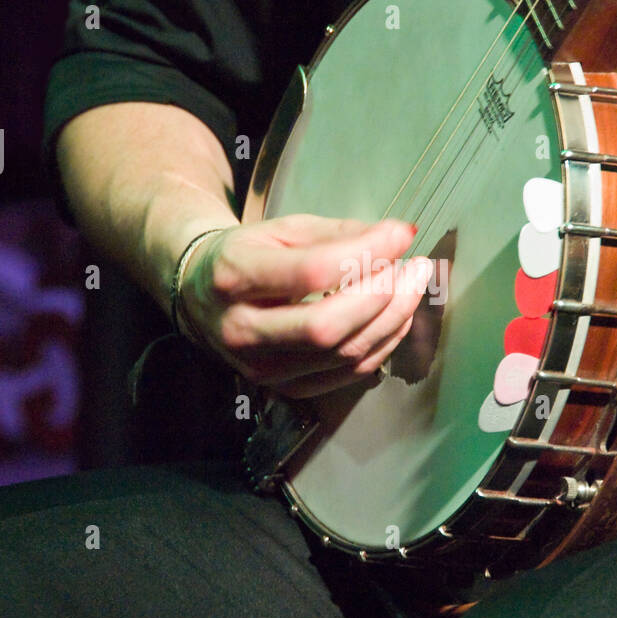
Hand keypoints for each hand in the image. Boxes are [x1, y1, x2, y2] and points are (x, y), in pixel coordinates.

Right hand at [179, 214, 434, 397]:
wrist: (202, 295)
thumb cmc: (247, 256)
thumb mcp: (283, 229)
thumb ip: (339, 234)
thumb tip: (398, 237)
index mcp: (234, 276)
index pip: (311, 271)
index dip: (366, 254)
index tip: (400, 236)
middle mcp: (242, 330)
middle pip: (328, 326)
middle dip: (385, 295)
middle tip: (414, 267)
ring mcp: (263, 368)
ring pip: (345, 354)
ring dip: (393, 318)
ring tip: (412, 285)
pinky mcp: (286, 388)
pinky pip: (349, 373)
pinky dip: (383, 343)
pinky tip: (397, 315)